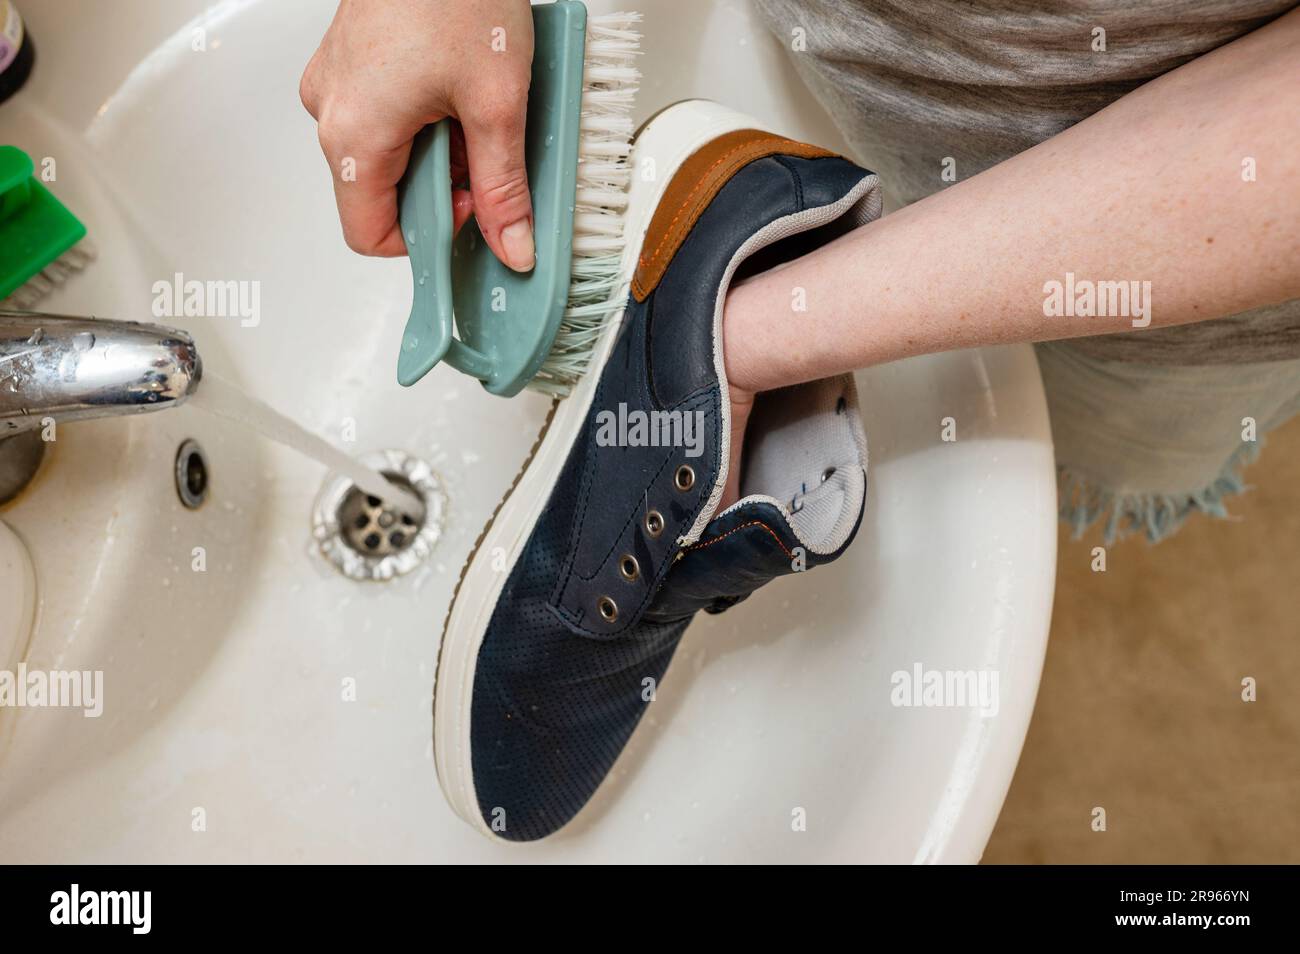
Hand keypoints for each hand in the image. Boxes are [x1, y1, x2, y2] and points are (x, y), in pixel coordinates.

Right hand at [300, 0, 535, 269]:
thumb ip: (504, 189)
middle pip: (381, 195)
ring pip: (386, 155)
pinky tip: (457, 88)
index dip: (428, 238)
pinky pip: (383, 116)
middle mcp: (330, 111)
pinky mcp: (351, 62)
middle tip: (486, 155)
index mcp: (354, 134)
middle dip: (441, 189)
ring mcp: (337, 83)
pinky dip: (424, 118)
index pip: (371, 236)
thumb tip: (512, 245)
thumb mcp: (498, 106)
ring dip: (436, 152)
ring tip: (475, 109)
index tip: (472, 222)